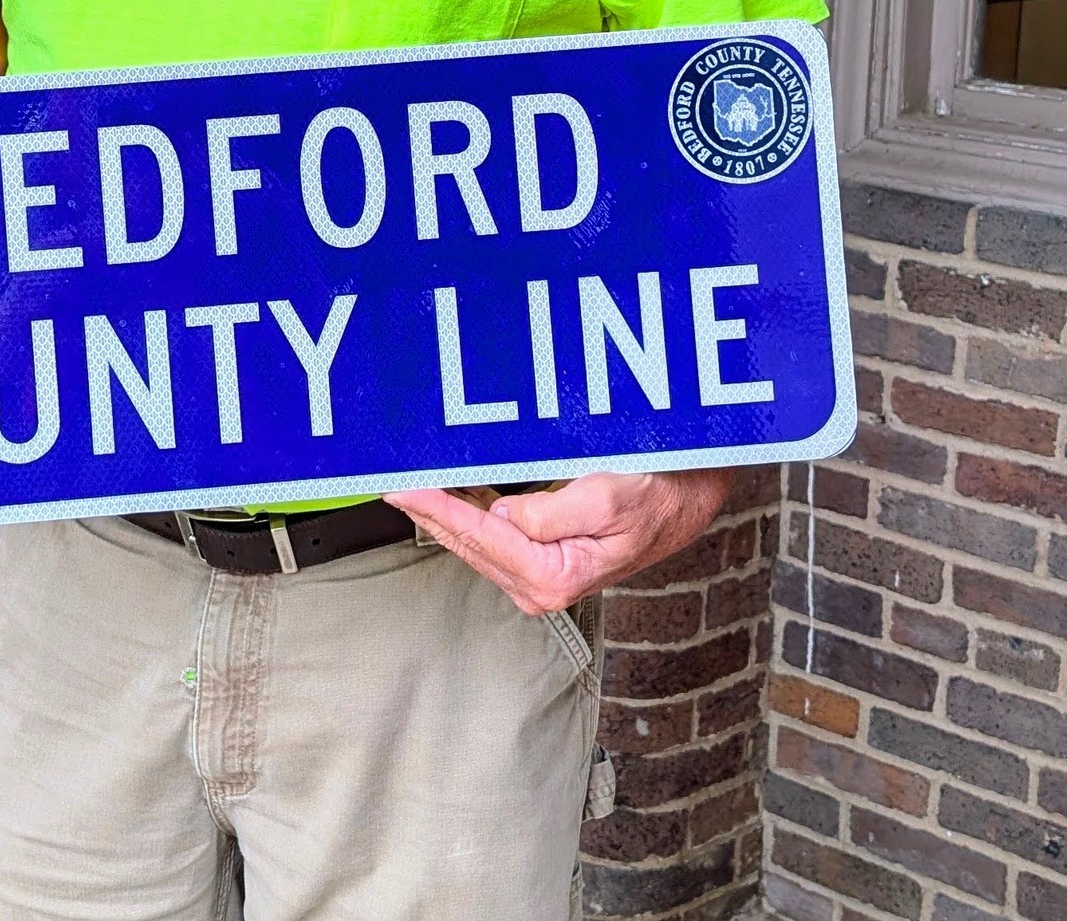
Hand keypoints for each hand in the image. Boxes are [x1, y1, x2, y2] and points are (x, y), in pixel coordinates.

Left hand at [385, 468, 731, 614]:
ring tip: (400, 484)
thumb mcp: (607, 500)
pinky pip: (484, 535)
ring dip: (435, 512)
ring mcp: (533, 576)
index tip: (401, 486)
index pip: (478, 535)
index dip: (435, 507)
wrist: (682, 503)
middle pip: (464, 542)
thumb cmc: (653, 499)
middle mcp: (537, 586)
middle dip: (424, 510)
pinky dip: (457, 513)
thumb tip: (501, 516)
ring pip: (469, 540)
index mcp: (553, 577)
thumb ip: (551, 515)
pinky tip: (437, 494)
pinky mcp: (534, 560)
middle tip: (384, 479)